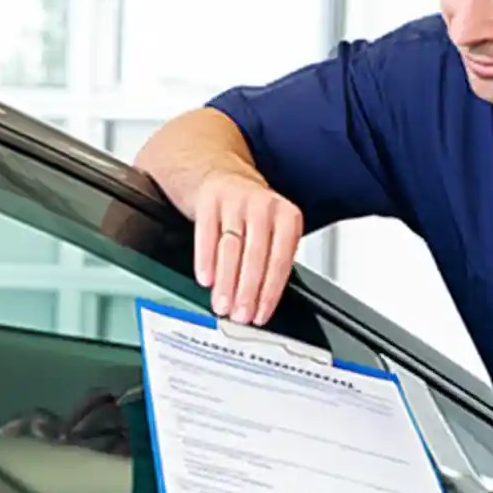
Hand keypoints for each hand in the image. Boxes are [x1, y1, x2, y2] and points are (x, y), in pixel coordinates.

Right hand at [192, 168, 302, 325]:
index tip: (261, 314)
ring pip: (231, 248)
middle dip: (247, 290)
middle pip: (255, 255)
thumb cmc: (254, 214)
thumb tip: (260, 303)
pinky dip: (205, 260)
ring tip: (222, 305)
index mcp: (287, 216)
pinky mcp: (210, 200)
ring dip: (226, 282)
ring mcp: (235, 201)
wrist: (225, 177)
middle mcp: (263, 206)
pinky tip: (206, 279)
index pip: (281, 259)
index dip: (270, 291)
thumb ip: (272, 262)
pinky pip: (206, 234)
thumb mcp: (274, 231)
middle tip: (240, 315)